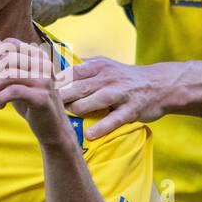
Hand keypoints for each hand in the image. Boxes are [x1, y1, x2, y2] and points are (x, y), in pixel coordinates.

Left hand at [0, 34, 71, 147]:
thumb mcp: (14, 79)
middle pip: (5, 58)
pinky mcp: (42, 97)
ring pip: (6, 75)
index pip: (8, 44)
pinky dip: (0, 98)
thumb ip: (2, 59)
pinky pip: (12, 91)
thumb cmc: (31, 101)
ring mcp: (44, 80)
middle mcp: (43, 64)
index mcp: (38, 56)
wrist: (52, 128)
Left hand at [56, 58, 171, 139]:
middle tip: (46, 107)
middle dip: (62, 97)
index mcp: (98, 66)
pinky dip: (102, 127)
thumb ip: (82, 70)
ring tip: (65, 119)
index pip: (72, 72)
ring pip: (95, 100)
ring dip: (78, 109)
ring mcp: (121, 93)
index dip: (55, 82)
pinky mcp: (132, 109)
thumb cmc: (126, 78)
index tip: (40, 92)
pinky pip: (115, 119)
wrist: (160, 85)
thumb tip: (55, 74)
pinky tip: (90, 135)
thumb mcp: (105, 66)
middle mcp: (108, 77)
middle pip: (80, 86)